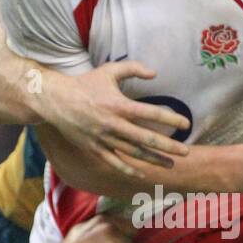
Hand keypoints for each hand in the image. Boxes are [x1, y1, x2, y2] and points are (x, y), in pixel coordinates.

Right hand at [44, 63, 190, 175]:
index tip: (185, 124)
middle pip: (146, 138)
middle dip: (168, 146)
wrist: (56, 100)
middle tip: (186, 152)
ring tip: (170, 164)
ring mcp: (104, 138)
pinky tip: (142, 173)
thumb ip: (133, 69)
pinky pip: (114, 162)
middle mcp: (114, 124)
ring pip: (134, 153)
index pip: (151, 114)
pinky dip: (128, 169)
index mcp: (119, 105)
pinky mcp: (94, 148)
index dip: (171, 119)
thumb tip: (155, 73)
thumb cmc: (85, 84)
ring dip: (154, 160)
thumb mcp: (109, 70)